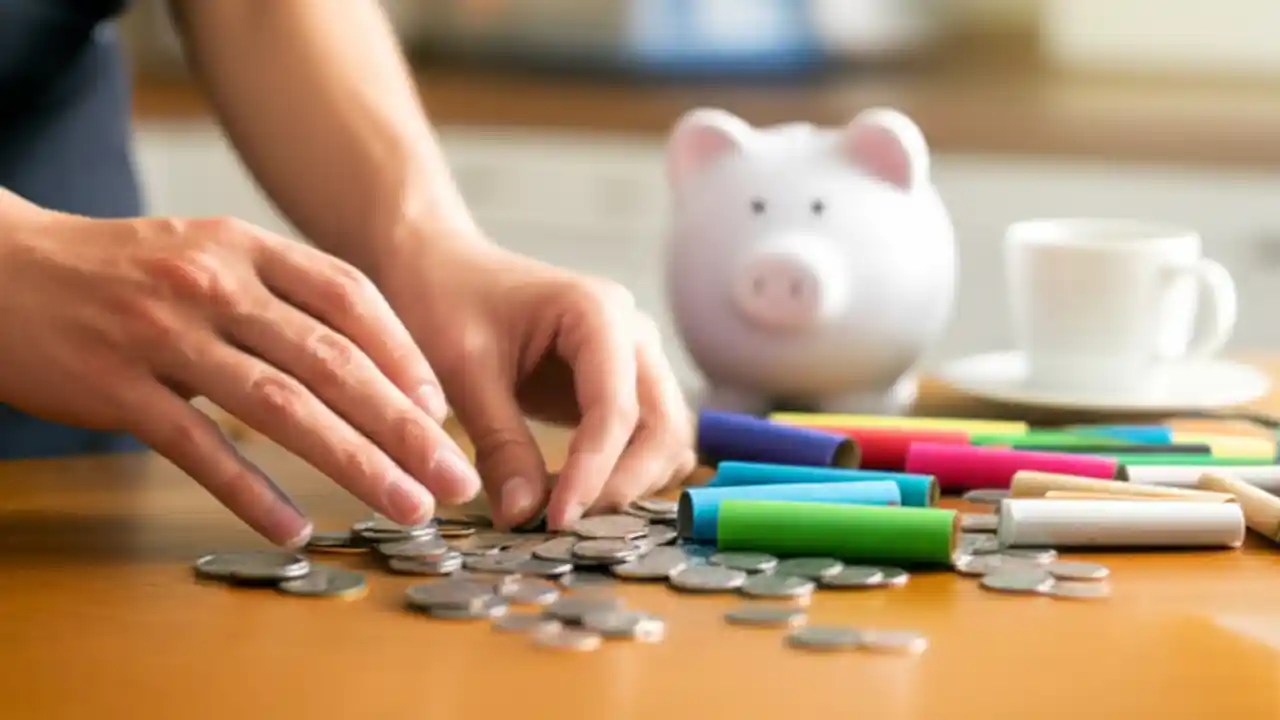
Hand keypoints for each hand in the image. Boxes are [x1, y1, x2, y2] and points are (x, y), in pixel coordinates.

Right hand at [0, 197, 480, 544]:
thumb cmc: (124, 271)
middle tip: (453, 477)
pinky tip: (292, 529)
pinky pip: (200, 450)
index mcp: (244, 245)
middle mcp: (214, 284)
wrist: (3, 271)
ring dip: (355, 464)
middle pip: (332, 361)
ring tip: (405, 506)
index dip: (404, 354)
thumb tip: (371, 360)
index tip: (441, 408)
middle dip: (405, 426)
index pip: (349, 295)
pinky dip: (251, 494)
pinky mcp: (119, 388)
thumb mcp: (208, 253)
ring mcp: (166, 336)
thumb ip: (282, 292)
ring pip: (282, 408)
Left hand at [380, 238, 695, 530]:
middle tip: (564, 522)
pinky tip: (574, 494)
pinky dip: (625, 473)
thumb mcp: (461, 372)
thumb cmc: (447, 303)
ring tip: (566, 511)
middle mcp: (632, 334)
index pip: (616, 408)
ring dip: (631, 482)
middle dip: (622, 482)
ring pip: (667, 438)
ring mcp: (635, 360)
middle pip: (663, 426)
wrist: (442, 271)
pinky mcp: (624, 387)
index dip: (593, 473)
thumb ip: (498, 443)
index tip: (555, 520)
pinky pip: (647, 440)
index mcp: (597, 313)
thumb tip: (523, 517)